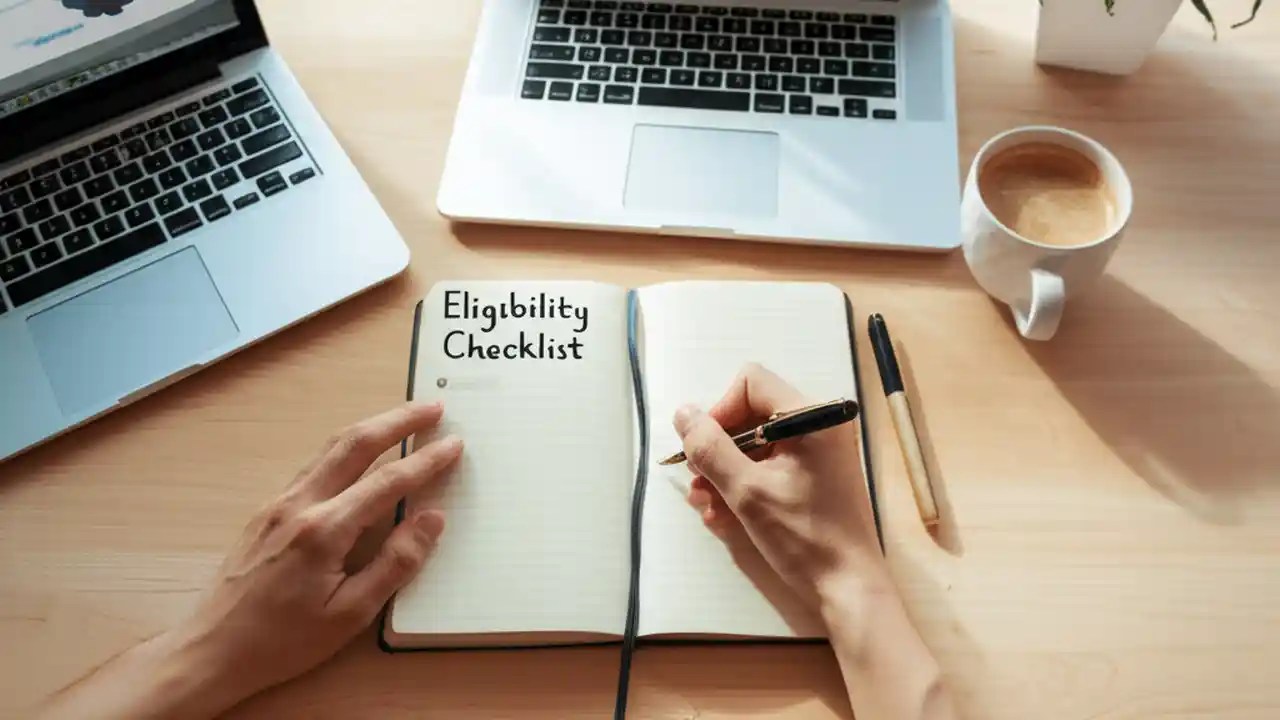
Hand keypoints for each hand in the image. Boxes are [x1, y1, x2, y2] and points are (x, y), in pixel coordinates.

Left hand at [39, 403, 462, 719]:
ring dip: (370, 429)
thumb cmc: (283, 641)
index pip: (387, 482)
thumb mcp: (350, 614)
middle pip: (354, 444)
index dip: (425, 461)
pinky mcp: (266, 511)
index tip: (454, 444)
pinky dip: (344, 450)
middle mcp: (298, 504)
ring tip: (402, 420)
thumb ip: (395, 563)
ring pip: (329, 450)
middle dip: (397, 421)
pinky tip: (358, 457)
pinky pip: (313, 467)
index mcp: (323, 531)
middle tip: (433, 408)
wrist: (212, 650)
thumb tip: (431, 519)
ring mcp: (278, 504)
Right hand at [674, 365, 957, 719]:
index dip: (719, 412)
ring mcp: (819, 452)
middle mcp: (820, 425)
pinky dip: (745, 484)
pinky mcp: (816, 476)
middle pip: (751, 413)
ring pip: (757, 444)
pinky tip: (724, 514)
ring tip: (705, 504)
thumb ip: (710, 448)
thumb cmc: (802, 536)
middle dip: (718, 447)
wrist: (848, 586)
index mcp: (812, 416)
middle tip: (697, 482)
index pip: (750, 384)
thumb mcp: (746, 491)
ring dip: (725, 471)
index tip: (702, 449)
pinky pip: (771, 466)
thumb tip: (683, 413)